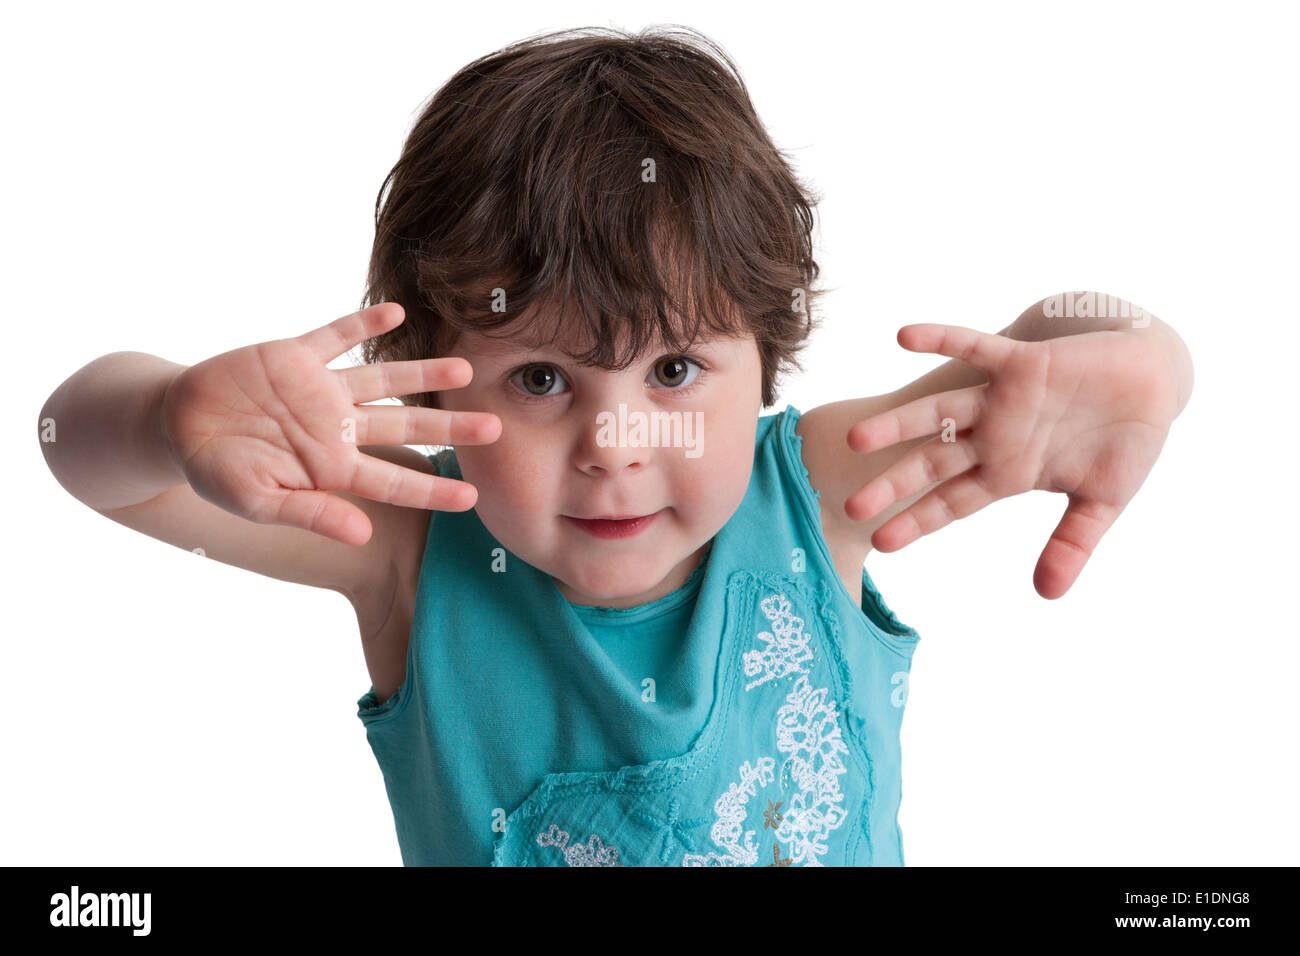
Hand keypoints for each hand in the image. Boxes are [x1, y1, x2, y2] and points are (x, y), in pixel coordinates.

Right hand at [160, 303, 499, 545]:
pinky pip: (335, 336)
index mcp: (331, 468)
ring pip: (382, 379)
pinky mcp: (295, 356)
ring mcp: (319, 390)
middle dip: (450, 428)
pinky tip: (395, 312)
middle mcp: (336, 427)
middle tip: (496, 427)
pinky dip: (362, 324)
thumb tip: (362, 534)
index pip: (394, 482)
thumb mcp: (257, 502)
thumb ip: (311, 513)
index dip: (433, 490)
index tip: (474, 496)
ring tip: (464, 368)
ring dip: (422, 373)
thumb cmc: (216, 472)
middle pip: (405, 427)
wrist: (175, 425)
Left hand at [846, 324, 1181, 597]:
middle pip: (931, 465)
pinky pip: (973, 344)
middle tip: (850, 507)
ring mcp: (1002, 399)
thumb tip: (1047, 596)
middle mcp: (993, 437)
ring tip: (855, 438)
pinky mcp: (1020, 361)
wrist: (1154, 380)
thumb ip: (1071, 545)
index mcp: (1008, 473)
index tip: (880, 544)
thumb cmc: (1125, 442)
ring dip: (899, 424)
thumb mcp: (1102, 502)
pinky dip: (941, 338)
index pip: (952, 503)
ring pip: (939, 412)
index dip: (918, 521)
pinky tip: (903, 336)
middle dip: (894, 485)